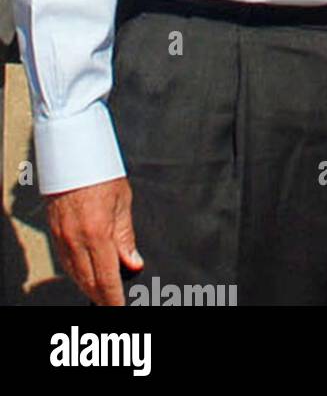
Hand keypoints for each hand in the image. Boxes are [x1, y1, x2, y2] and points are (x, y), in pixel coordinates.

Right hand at [46, 177, 142, 305]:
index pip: (106, 277)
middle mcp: (76, 240)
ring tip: (103, 294)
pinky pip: (65, 262)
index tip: (120, 307)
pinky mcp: (55, 234)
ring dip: (88, 287)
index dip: (113, 298)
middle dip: (102, 297)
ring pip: (75, 275)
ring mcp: (62, 238)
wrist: (72, 156)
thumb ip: (126, 236)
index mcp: (97, 232)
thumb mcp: (123, 201)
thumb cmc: (100, 172)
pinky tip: (85, 275)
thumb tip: (133, 263)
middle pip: (88, 281)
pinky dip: (77, 274)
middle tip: (113, 304)